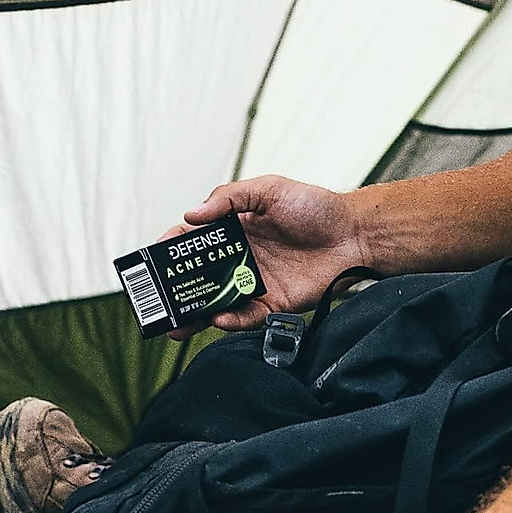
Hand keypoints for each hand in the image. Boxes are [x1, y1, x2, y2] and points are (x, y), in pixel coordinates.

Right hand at [163, 174, 364, 337]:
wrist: (356, 235)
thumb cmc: (317, 207)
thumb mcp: (271, 189)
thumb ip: (230, 197)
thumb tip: (192, 213)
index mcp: (237, 229)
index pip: (195, 241)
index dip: (173, 249)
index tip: (155, 258)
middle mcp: (242, 258)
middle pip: (200, 277)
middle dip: (175, 289)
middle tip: (156, 299)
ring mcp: (256, 282)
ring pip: (216, 302)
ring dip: (194, 313)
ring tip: (174, 324)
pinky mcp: (274, 303)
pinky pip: (245, 317)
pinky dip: (229, 320)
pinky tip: (218, 318)